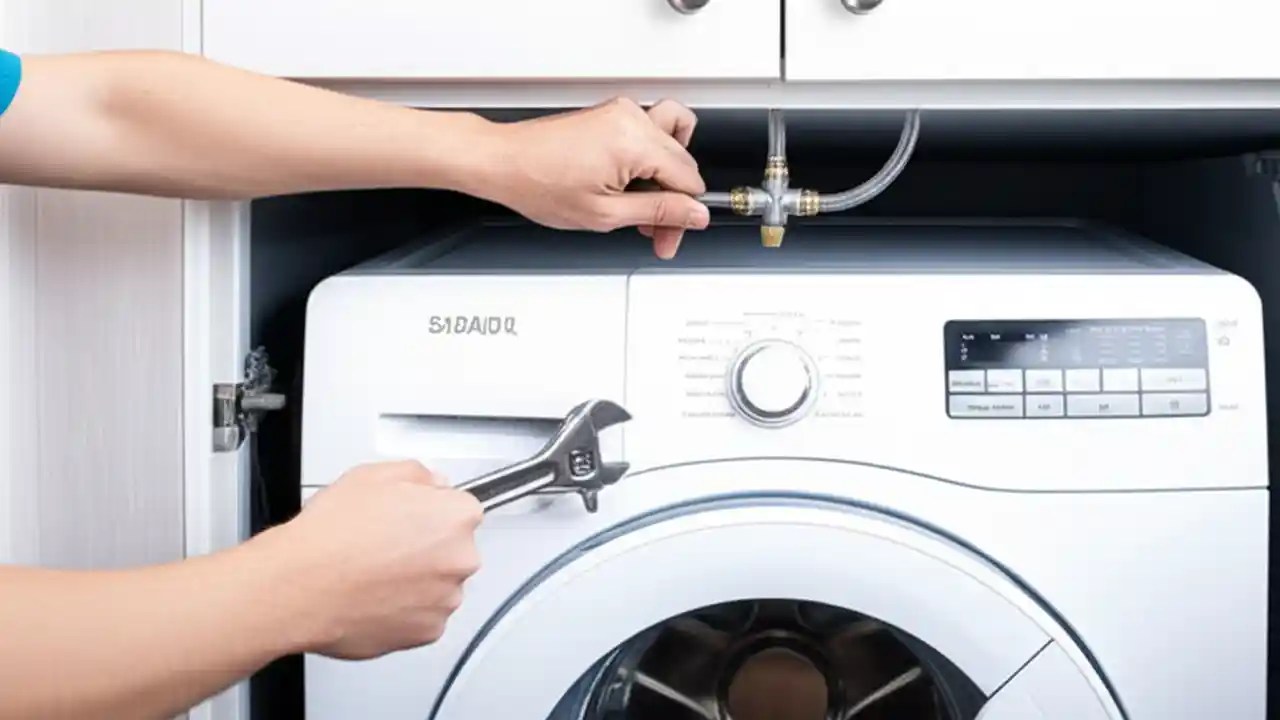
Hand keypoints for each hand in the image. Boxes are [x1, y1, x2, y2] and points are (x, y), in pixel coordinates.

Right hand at [268, 460, 482, 659]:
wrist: (300, 586)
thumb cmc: (331, 535)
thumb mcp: (372, 475)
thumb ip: (417, 474)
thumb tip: (432, 484)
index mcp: (456, 516)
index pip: (460, 509)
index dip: (429, 511)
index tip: (409, 518)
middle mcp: (461, 559)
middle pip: (453, 549)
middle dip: (427, 547)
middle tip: (386, 546)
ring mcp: (446, 600)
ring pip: (440, 585)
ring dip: (418, 580)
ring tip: (375, 574)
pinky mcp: (428, 632)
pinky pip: (424, 616)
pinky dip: (406, 610)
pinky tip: (375, 597)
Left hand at [480, 97, 709, 258]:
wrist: (502, 162)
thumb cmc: (537, 182)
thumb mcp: (604, 214)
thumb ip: (657, 213)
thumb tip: (694, 214)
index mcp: (634, 140)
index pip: (688, 178)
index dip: (682, 214)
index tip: (668, 235)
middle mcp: (631, 117)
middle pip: (682, 161)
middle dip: (673, 200)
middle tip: (655, 230)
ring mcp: (621, 112)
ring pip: (673, 139)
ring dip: (667, 174)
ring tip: (647, 200)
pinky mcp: (611, 114)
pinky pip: (649, 132)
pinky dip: (648, 159)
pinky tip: (630, 183)